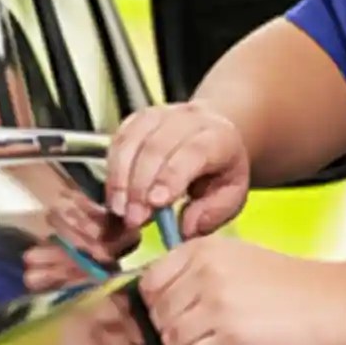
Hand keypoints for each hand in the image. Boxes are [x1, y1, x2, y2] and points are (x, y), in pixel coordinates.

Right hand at [106, 102, 250, 236]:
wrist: (215, 132)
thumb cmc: (222, 169)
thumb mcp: (232, 194)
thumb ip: (211, 213)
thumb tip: (185, 229)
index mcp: (218, 137)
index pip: (193, 152)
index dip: (171, 176)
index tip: (155, 204)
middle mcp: (189, 119)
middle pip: (157, 147)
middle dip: (140, 186)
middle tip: (133, 219)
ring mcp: (161, 115)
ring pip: (133, 140)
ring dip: (121, 178)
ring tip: (120, 209)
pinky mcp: (138, 119)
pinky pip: (119, 139)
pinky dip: (113, 168)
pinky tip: (114, 193)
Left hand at [139, 236, 345, 344]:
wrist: (338, 306)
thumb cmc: (297, 289)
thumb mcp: (240, 260)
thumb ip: (199, 272)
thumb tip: (165, 297)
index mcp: (205, 250)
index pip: (149, 282)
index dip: (162, 304)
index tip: (180, 312)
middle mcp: (207, 275)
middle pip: (157, 316)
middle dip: (178, 331)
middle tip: (207, 333)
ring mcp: (218, 308)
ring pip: (171, 344)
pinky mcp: (230, 342)